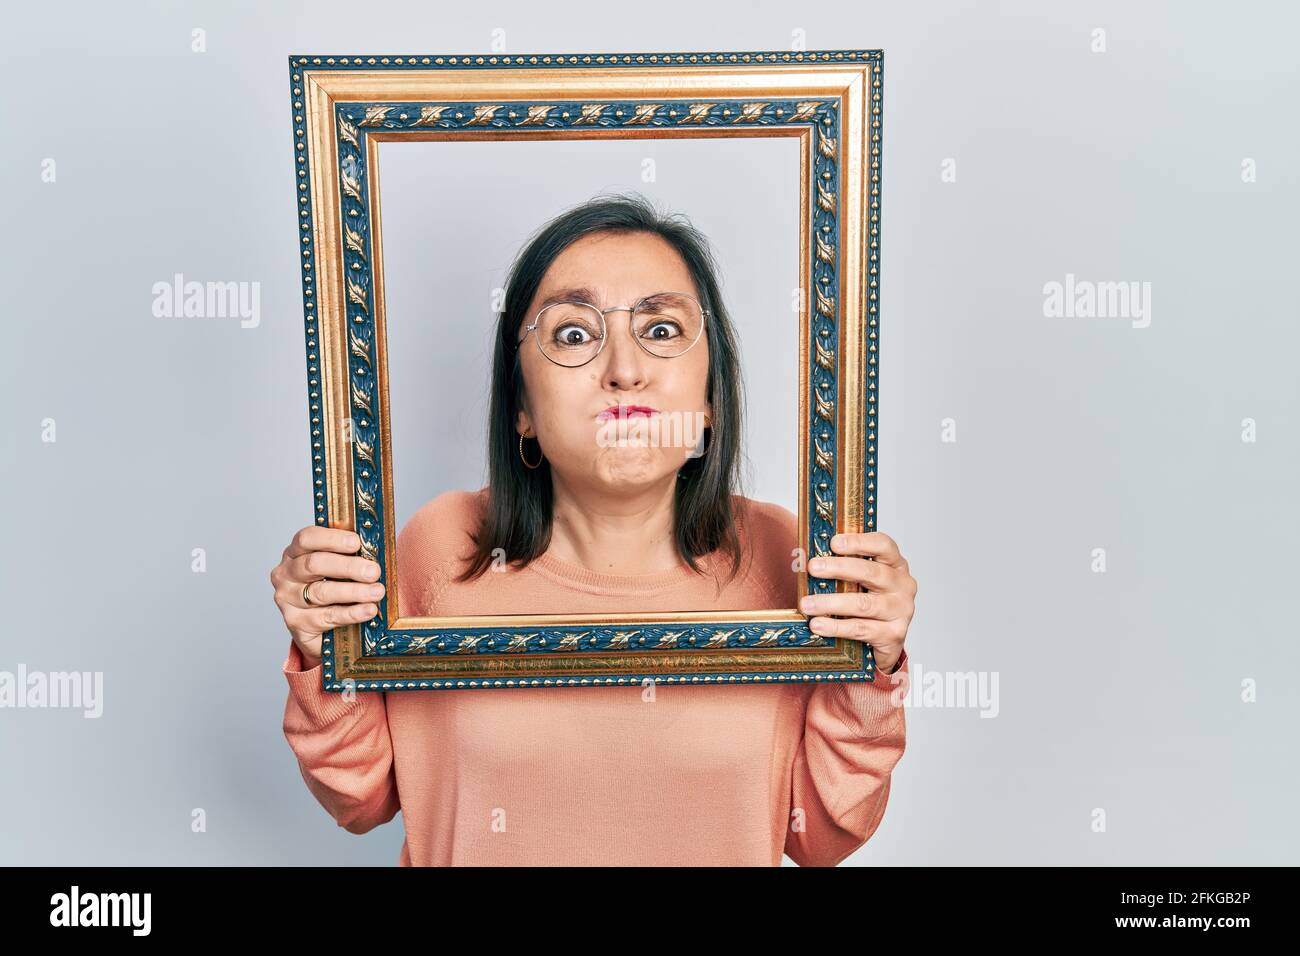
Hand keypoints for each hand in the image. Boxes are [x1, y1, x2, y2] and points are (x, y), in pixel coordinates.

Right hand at [269, 526, 384, 667]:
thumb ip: (350, 555)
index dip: (332, 539)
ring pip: (321, 592)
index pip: (307, 539)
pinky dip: (351, 613)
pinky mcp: (296, 623)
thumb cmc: (332, 587)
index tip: (356, 543)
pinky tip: (368, 610)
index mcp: (295, 552)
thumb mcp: (337, 567)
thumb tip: (375, 548)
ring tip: (377, 591)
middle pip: (314, 565)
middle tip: (373, 571)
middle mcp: (286, 574)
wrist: (321, 629)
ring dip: (354, 591)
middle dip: (348, 567)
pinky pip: (327, 617)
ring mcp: (288, 599)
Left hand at [798, 532, 915, 674]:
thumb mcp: (861, 580)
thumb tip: (805, 558)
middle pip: (872, 572)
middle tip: (813, 567)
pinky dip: (837, 627)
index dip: (859, 542)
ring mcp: (901, 611)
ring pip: (864, 604)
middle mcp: (903, 585)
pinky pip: (861, 629)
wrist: (886, 639)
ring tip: (807, 604)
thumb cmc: (869, 602)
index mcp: (896, 565)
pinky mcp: (894, 635)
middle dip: (839, 568)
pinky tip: (818, 624)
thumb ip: (844, 567)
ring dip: (831, 603)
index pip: (883, 545)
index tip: (834, 543)